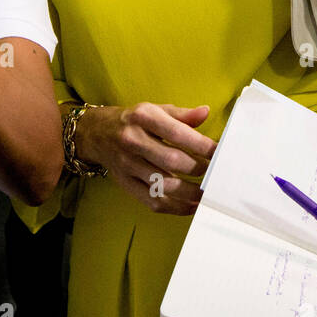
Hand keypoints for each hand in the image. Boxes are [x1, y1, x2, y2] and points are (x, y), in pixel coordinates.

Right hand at [75, 102, 216, 213]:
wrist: (96, 133)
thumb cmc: (133, 121)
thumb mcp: (155, 109)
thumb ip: (182, 114)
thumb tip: (205, 112)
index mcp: (143, 117)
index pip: (178, 133)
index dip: (203, 145)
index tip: (220, 153)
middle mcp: (133, 140)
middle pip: (172, 161)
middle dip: (199, 169)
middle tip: (215, 173)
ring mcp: (127, 164)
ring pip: (163, 185)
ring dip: (190, 192)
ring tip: (207, 193)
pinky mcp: (125, 183)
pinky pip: (152, 201)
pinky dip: (175, 207)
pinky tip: (191, 205)